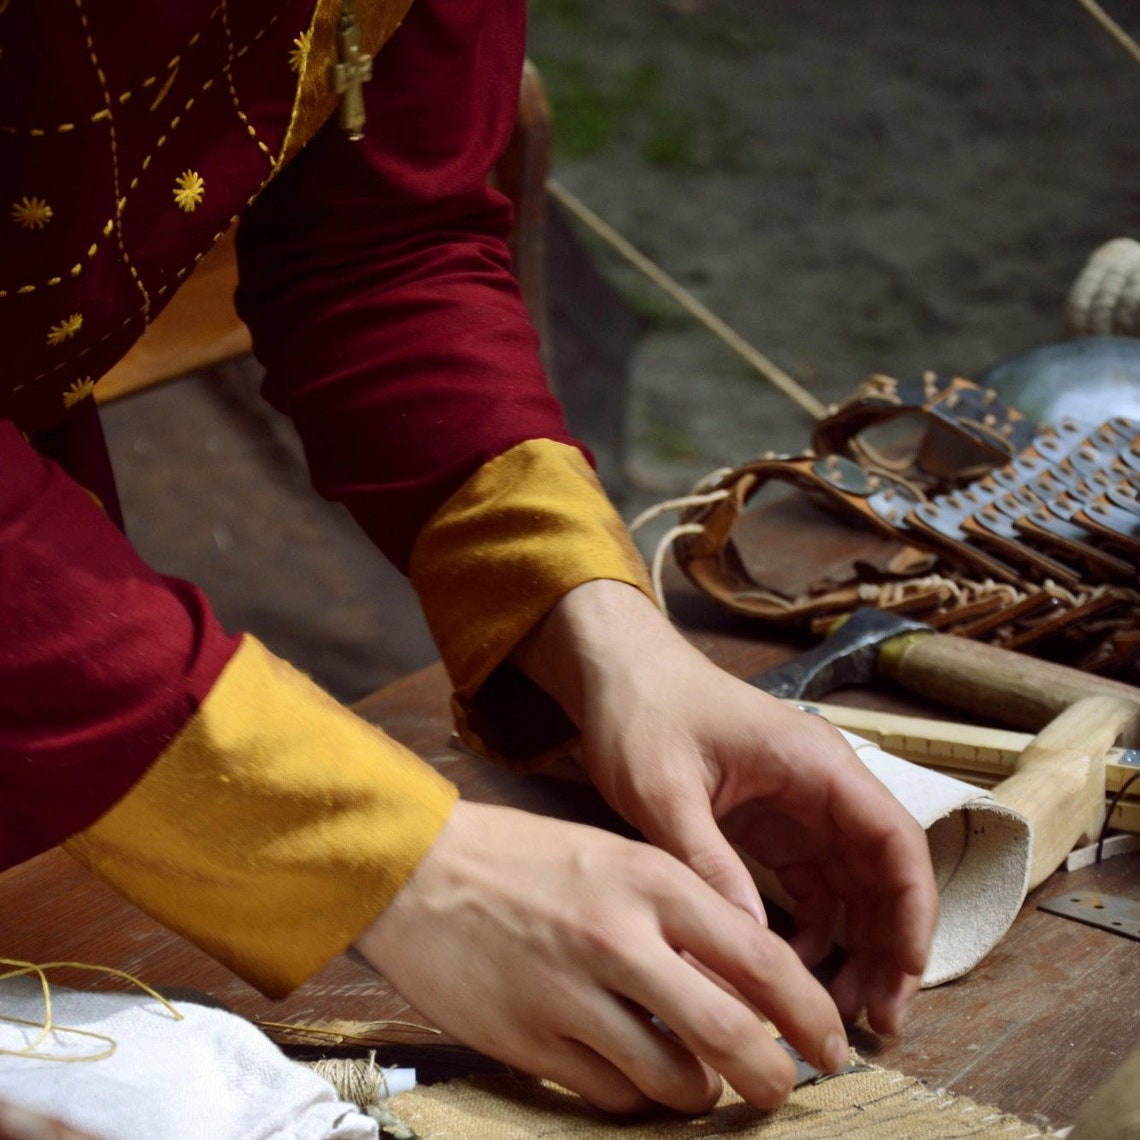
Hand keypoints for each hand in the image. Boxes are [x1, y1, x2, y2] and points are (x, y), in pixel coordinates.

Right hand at [354, 800, 848, 1113]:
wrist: (417, 873)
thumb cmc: (522, 858)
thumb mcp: (615, 856)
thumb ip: (681, 912)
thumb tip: (747, 980)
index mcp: (650, 881)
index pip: (762, 959)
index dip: (810, 1013)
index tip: (831, 1044)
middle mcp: (620, 938)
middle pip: (734, 1036)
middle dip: (773, 1078)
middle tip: (780, 1088)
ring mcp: (574, 995)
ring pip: (677, 1082)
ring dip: (699, 1092)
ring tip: (695, 1080)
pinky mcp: (532, 1043)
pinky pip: (613, 1096)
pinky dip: (636, 1096)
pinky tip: (630, 1073)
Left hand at [512, 580, 938, 1034]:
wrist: (614, 672)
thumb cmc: (641, 712)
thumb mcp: (663, 790)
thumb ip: (707, 861)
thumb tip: (751, 948)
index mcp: (815, 763)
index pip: (894, 840)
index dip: (911, 912)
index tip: (904, 978)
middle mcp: (821, 783)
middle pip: (883, 872)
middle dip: (888, 946)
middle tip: (876, 1022)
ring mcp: (799, 804)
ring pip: (853, 885)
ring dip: (856, 945)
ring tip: (837, 1011)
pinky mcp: (771, 823)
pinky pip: (812, 884)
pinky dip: (815, 928)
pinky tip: (793, 969)